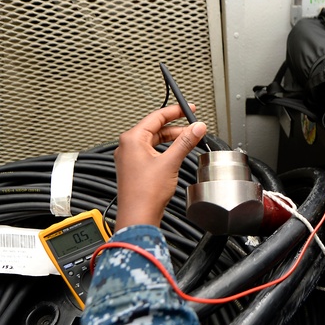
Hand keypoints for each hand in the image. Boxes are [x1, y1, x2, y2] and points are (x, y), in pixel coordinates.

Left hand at [113, 104, 206, 229]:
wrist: (138, 216)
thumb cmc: (145, 193)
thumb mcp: (170, 162)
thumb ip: (185, 142)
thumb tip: (196, 128)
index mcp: (132, 139)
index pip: (156, 116)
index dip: (175, 111)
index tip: (188, 108)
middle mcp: (128, 147)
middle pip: (155, 128)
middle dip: (176, 127)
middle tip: (192, 126)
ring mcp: (130, 158)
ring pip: (154, 141)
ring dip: (172, 139)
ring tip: (188, 139)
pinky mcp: (135, 169)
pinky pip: (151, 152)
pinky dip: (165, 150)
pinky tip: (177, 154)